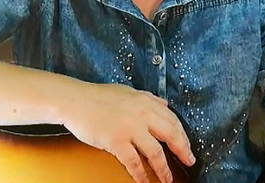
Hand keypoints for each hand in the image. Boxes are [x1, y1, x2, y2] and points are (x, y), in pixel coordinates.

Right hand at [60, 83, 195, 182]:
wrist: (75, 100)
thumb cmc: (98, 97)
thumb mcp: (129, 92)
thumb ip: (149, 99)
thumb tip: (165, 104)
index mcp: (147, 102)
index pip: (173, 120)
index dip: (183, 135)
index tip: (188, 146)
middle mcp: (142, 114)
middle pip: (171, 135)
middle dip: (182, 150)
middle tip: (189, 161)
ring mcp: (130, 128)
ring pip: (155, 152)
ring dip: (163, 169)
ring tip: (167, 179)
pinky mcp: (116, 140)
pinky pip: (133, 162)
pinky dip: (141, 174)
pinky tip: (144, 181)